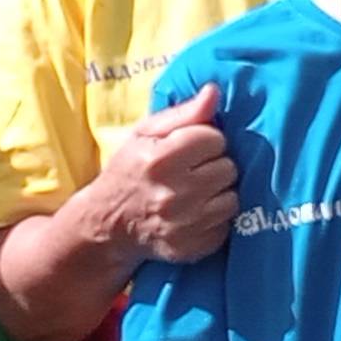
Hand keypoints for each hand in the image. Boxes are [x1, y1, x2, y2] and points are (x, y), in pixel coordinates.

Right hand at [86, 89, 235, 263]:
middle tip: (192, 171)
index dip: (205, 140)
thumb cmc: (130, 170)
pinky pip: (226, 225)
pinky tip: (195, 213)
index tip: (190, 148)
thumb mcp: (145, 134)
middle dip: (213, 165)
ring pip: (232, 198)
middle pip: (227, 168)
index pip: (214, 138)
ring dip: (218, 193)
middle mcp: (173, 193)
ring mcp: (184, 225)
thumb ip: (183, 113)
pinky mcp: (192, 247)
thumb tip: (214, 92)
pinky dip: (215, 218)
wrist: (109, 224)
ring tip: (195, 192)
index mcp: (160, 159)